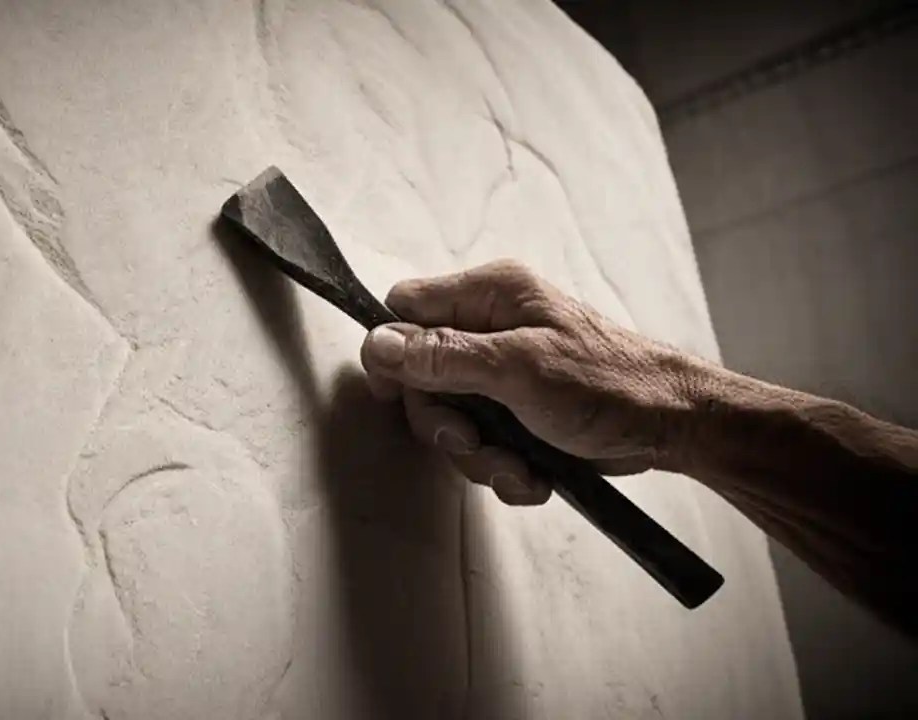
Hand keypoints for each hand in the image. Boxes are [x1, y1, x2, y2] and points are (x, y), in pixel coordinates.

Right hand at [359, 259, 696, 505]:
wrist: (673, 427)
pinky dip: (503, 466)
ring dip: (480, 455)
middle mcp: (490, 327)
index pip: (404, 309)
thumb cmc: (613, 384)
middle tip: (477, 439)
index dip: (393, 354)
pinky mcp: (515, 409)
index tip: (404, 395)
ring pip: (450, 417)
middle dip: (446, 422)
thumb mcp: (520, 369)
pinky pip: (481, 441)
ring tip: (519, 465)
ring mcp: (501, 371)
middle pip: (420, 376)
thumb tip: (380, 343)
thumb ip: (445, 356)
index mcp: (490, 295)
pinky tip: (534, 473)